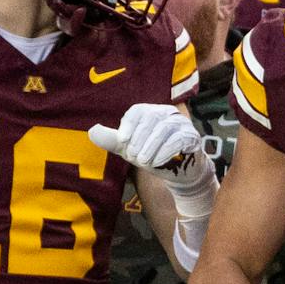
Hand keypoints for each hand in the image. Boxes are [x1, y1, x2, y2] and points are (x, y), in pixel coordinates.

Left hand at [90, 103, 206, 184]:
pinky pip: (179, 139)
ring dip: (151, 146)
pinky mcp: (192, 137)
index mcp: (151, 112)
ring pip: (164, 128)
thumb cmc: (153, 156)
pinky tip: (157, 162)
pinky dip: (165, 151)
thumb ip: (113, 141)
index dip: (128, 124)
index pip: (138, 111)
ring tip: (143, 161)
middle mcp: (167, 113)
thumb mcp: (130, 150)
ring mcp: (182, 123)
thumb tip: (92, 131)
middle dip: (139, 139)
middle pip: (151, 118)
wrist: (178, 172)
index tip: (122, 140)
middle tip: (133, 157)